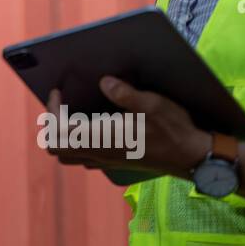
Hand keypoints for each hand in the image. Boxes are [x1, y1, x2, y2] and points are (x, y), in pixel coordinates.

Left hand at [43, 77, 211, 177]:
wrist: (192, 157)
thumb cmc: (174, 130)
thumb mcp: (153, 105)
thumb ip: (126, 94)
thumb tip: (104, 82)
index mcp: (103, 137)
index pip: (60, 130)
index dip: (52, 110)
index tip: (58, 92)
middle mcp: (100, 152)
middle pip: (56, 147)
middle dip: (52, 123)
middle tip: (62, 102)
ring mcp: (106, 161)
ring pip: (67, 156)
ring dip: (62, 136)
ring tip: (71, 114)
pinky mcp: (114, 163)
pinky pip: (82, 158)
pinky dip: (77, 143)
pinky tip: (92, 126)